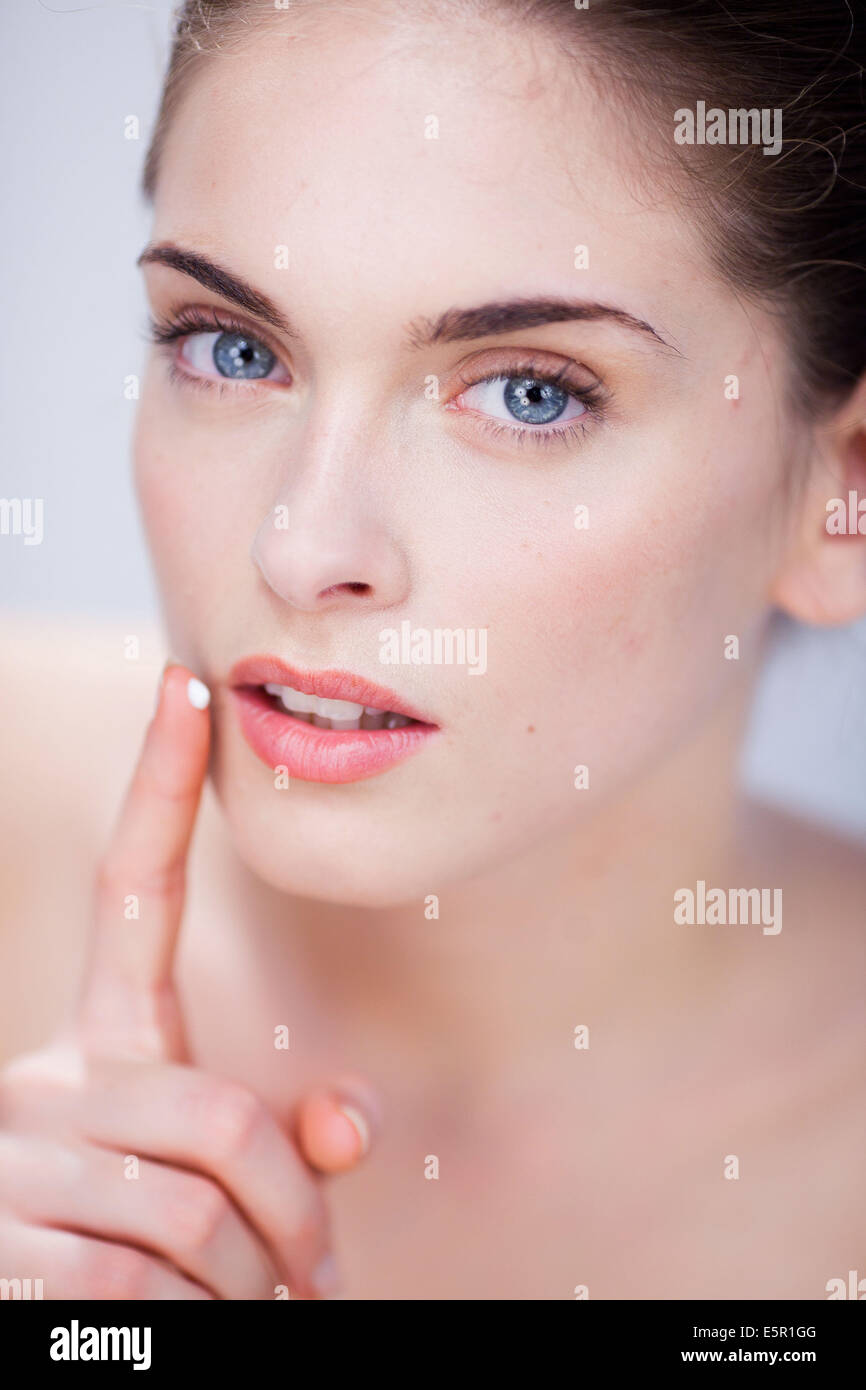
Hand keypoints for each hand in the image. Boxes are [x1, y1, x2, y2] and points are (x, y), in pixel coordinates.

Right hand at [0, 662, 374, 1298]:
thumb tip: (349, 1119)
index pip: (128, 887)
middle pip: (224, 1117)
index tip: (188, 683)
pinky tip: (166, 1340)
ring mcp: (9, 1162)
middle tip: (314, 1278)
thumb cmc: (155, 1266)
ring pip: (196, 1214)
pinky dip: (196, 1330)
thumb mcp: (222, 1189)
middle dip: (291, 1217)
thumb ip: (287, 1140)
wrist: (41, 1346)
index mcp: (101, 1047)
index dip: (160, 783)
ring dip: (247, 1288)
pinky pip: (144, 1286)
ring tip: (240, 1312)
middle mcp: (42, 1084)